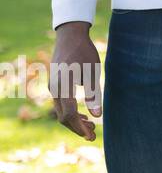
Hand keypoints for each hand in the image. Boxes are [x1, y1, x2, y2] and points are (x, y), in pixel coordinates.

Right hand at [49, 22, 100, 141]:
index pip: (69, 115)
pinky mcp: (56, 85)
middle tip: (93, 135)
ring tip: (91, 126)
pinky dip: (71, 112)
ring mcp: (53, 87)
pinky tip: (84, 115)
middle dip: (77, 128)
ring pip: (61, 111)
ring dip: (75, 121)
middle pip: (63, 117)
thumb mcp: (92, 72)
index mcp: (62, 87)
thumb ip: (94, 94)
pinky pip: (62, 104)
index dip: (80, 128)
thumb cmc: (84, 52)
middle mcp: (54, 89)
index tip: (91, 136)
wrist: (70, 36)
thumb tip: (97, 115)